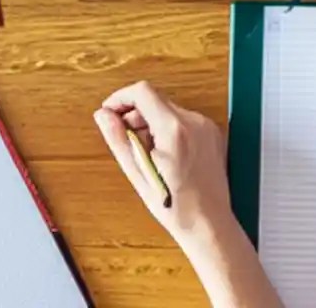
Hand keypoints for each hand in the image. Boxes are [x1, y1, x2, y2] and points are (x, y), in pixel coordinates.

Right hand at [93, 81, 235, 245]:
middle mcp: (194, 122)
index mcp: (174, 130)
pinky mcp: (212, 133)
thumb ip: (118, 139)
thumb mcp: (138, 173)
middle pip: (154, 100)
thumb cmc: (176, 207)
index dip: (120, 98)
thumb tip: (103, 116)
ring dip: (150, 123)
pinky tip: (165, 156)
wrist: (209, 223)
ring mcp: (206, 127)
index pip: (142, 92)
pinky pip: (182, 120)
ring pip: (167, 110)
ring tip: (147, 154)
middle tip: (126, 140)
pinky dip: (167, 130)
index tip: (110, 112)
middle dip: (134, 115)